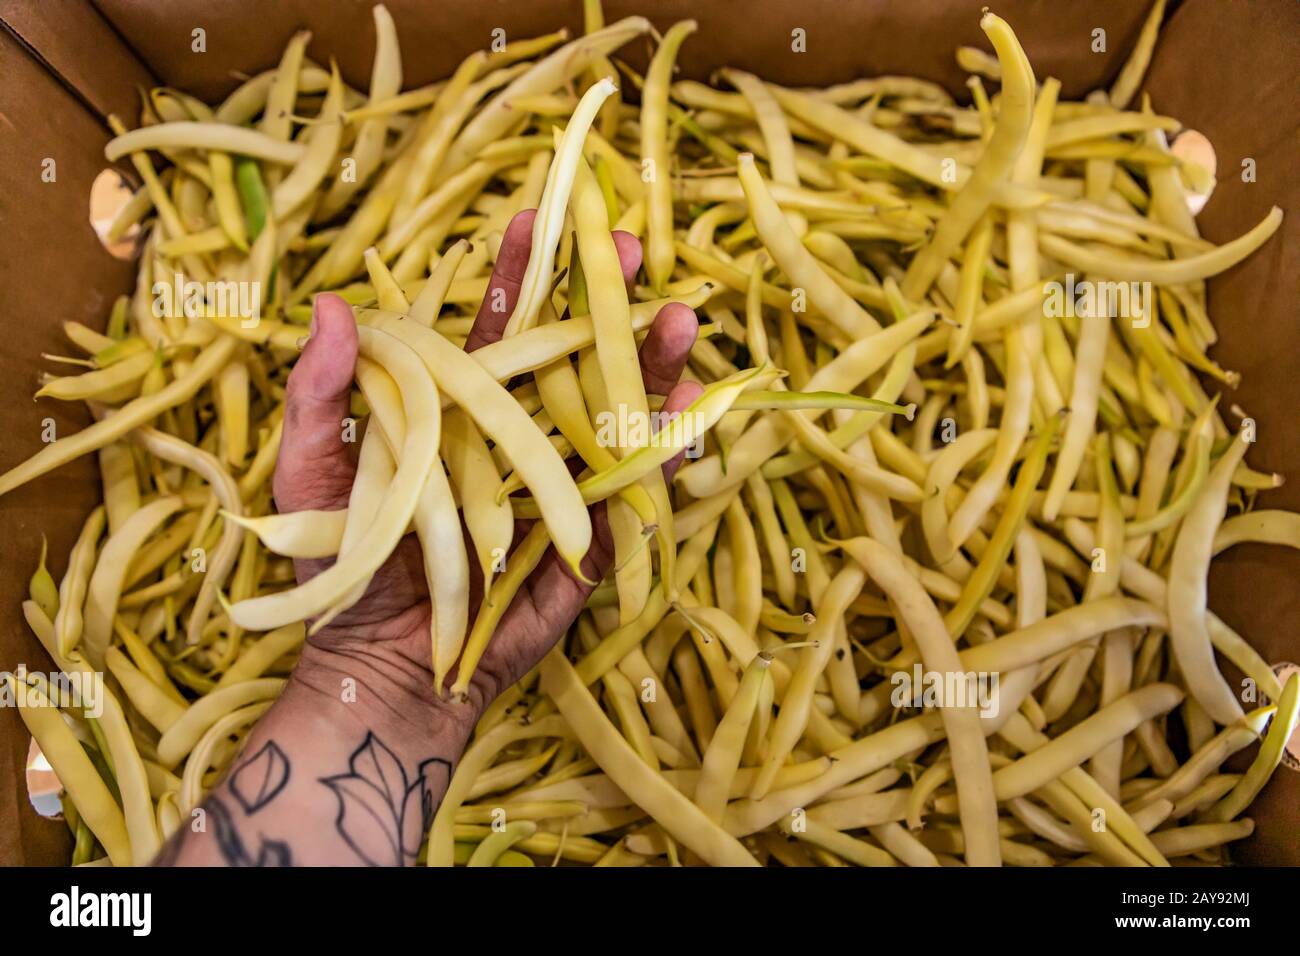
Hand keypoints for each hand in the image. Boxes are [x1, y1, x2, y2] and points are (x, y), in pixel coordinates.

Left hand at [272, 210, 700, 727]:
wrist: (380, 662)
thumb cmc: (343, 563)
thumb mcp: (314, 471)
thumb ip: (322, 393)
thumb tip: (328, 305)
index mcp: (461, 408)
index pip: (496, 328)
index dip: (517, 275)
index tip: (536, 217)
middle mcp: (517, 436)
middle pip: (572, 358)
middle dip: (603, 303)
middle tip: (632, 249)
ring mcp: (557, 485)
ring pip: (613, 415)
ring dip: (648, 368)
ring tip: (680, 320)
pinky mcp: (586, 540)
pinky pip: (631, 493)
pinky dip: (663, 457)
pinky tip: (691, 416)